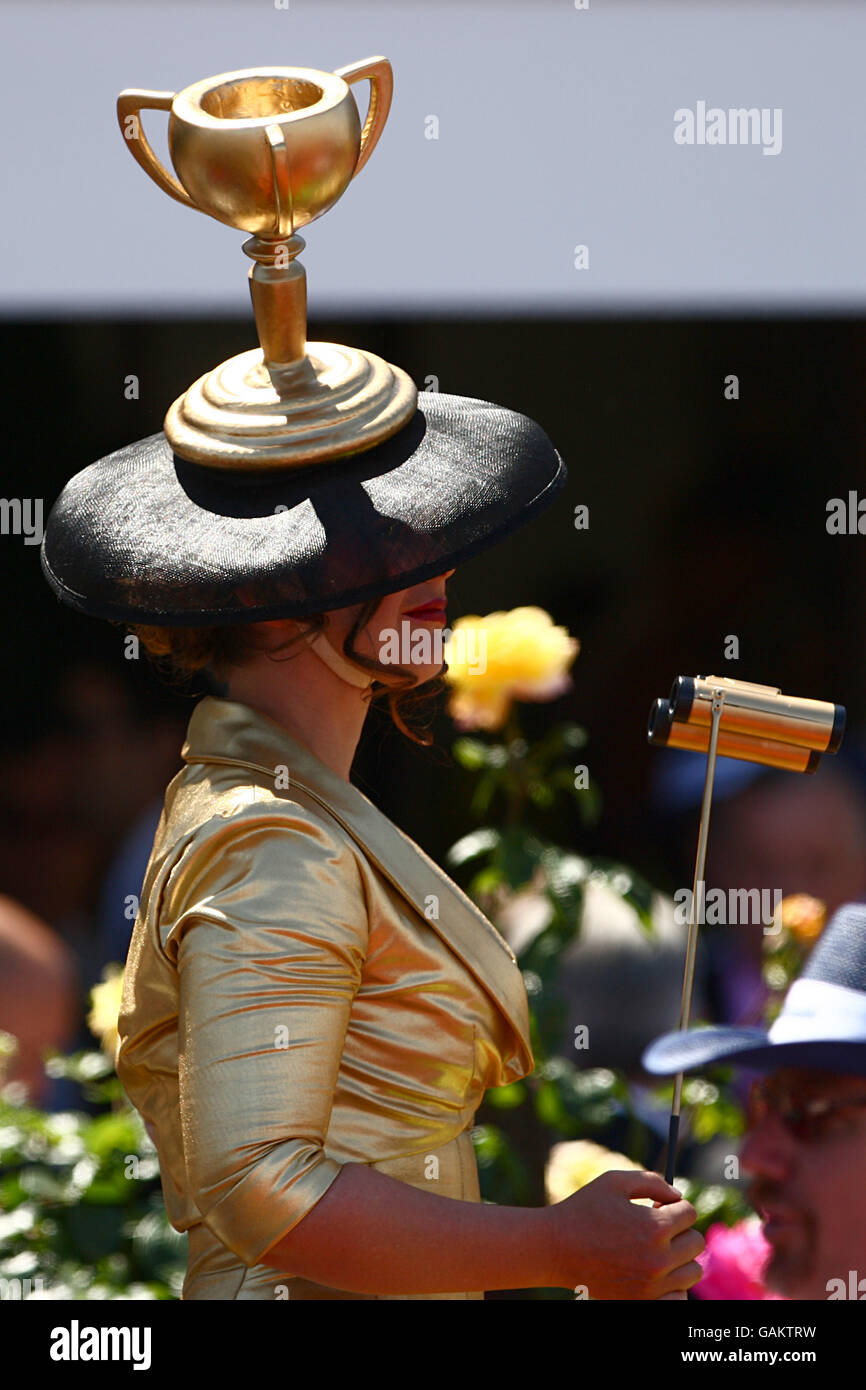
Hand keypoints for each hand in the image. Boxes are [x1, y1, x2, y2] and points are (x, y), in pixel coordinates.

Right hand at [545, 1169, 704, 1299]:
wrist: (555, 1250)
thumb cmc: (583, 1210)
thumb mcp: (614, 1182)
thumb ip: (651, 1182)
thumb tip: (677, 1195)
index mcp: (654, 1226)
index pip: (690, 1213)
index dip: (675, 1206)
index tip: (659, 1207)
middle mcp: (658, 1259)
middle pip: (696, 1243)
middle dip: (680, 1230)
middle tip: (657, 1228)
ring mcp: (652, 1286)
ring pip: (693, 1272)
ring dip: (680, 1258)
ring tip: (655, 1250)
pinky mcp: (643, 1302)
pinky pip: (679, 1297)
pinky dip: (673, 1285)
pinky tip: (654, 1273)